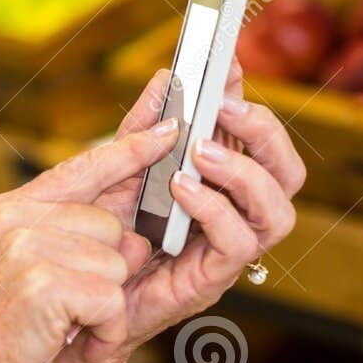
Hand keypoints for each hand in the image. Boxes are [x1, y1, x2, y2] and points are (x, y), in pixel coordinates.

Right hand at [0, 118, 180, 362]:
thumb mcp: (15, 271)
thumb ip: (56, 235)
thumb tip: (127, 230)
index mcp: (6, 209)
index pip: (80, 168)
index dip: (128, 150)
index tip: (169, 127)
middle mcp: (14, 219)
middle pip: (110, 225)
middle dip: (104, 272)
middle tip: (65, 307)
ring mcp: (26, 248)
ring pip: (116, 262)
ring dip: (102, 305)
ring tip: (61, 326)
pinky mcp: (45, 283)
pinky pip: (112, 297)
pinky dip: (102, 328)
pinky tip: (69, 340)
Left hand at [77, 61, 305, 362]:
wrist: (77, 300)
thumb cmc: (98, 237)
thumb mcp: (115, 171)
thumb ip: (140, 130)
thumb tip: (167, 76)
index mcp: (217, 184)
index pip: (252, 138)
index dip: (248, 99)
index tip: (229, 62)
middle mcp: (234, 214)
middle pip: (285, 171)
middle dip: (265, 132)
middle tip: (225, 108)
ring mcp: (228, 248)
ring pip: (278, 207)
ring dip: (245, 171)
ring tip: (202, 152)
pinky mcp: (213, 278)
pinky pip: (239, 242)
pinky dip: (216, 208)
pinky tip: (183, 189)